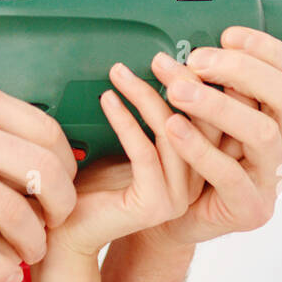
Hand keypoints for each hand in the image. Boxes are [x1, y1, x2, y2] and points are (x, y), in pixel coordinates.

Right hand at [0, 73, 76, 281]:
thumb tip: (29, 131)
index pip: (45, 131)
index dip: (65, 164)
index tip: (61, 184)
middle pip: (42, 171)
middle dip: (60, 204)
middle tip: (55, 222)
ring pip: (15, 214)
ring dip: (32, 241)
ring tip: (30, 251)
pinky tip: (2, 275)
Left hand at [49, 62, 197, 257]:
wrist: (67, 228)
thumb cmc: (95, 180)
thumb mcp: (129, 136)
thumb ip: (152, 111)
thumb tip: (160, 63)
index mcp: (198, 164)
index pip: (215, 117)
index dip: (203, 84)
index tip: (183, 52)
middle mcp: (196, 182)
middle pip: (201, 122)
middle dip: (180, 83)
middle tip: (156, 57)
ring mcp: (178, 196)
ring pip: (171, 132)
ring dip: (144, 96)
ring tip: (119, 72)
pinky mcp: (154, 204)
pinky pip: (144, 151)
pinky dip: (125, 120)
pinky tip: (108, 99)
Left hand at [138, 0, 281, 248]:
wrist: (161, 207)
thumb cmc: (184, 144)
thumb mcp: (201, 87)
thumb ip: (224, 42)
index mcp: (278, 110)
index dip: (266, 48)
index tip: (225, 33)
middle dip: (240, 70)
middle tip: (193, 59)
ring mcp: (269, 177)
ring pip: (261, 132)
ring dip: (217, 104)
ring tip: (175, 89)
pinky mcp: (248, 208)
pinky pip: (230, 175)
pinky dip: (199, 148)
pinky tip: (171, 126)